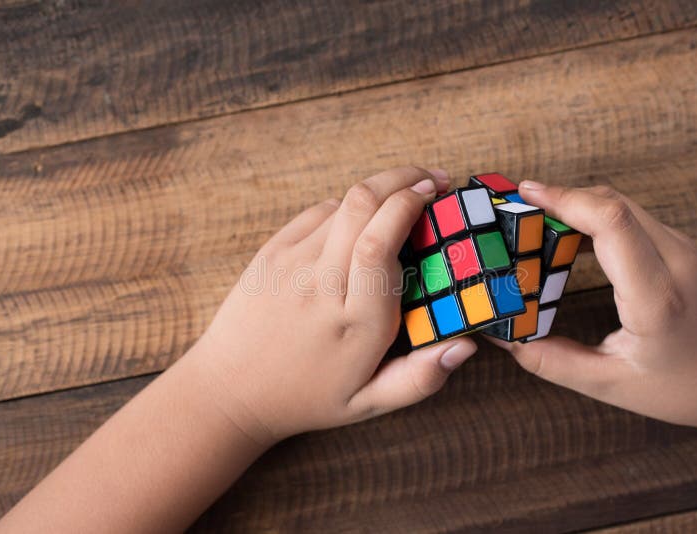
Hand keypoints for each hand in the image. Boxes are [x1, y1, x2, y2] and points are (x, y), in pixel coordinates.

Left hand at [190, 167, 477, 440]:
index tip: (435, 191)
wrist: (230, 391)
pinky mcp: (270, 253)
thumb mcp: (369, 403)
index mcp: (355, 322)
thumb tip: (466, 345)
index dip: (408, 204)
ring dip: (378, 189)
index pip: (380, 242)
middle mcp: (321, 286)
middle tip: (432, 179)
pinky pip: (315, 213)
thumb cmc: (307, 397)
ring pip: (340, 203)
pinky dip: (346, 206)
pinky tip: (362, 218)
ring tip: (404, 192)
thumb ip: (420, 378)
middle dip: (402, 179)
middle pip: (362, 205)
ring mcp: (290, 264)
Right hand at [489, 181, 696, 455]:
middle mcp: (674, 261)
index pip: (612, 224)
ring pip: (619, 204)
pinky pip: (629, 217)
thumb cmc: (689, 387)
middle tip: (514, 211)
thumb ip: (552, 362)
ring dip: (574, 205)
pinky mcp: (678, 247)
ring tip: (533, 224)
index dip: (565, 200)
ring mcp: (681, 248)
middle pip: (610, 202)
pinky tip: (566, 238)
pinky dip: (592, 217)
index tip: (525, 195)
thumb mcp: (612, 386)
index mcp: (656, 298)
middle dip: (558, 198)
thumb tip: (504, 338)